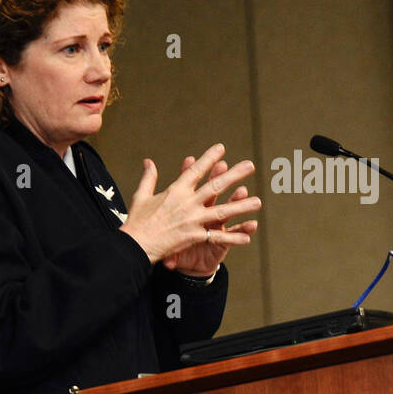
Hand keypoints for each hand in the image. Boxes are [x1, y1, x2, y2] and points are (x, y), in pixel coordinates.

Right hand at [119, 143, 260, 268]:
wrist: (134, 246)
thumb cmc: (137, 221)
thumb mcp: (141, 196)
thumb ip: (149, 178)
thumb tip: (148, 161)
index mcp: (175, 191)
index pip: (196, 171)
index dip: (209, 158)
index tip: (222, 148)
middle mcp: (187, 203)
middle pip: (215, 186)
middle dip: (234, 175)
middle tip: (250, 165)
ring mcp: (192, 220)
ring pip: (222, 211)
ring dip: (241, 206)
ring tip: (258, 201)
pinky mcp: (194, 237)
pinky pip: (217, 237)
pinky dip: (233, 237)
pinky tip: (248, 236)